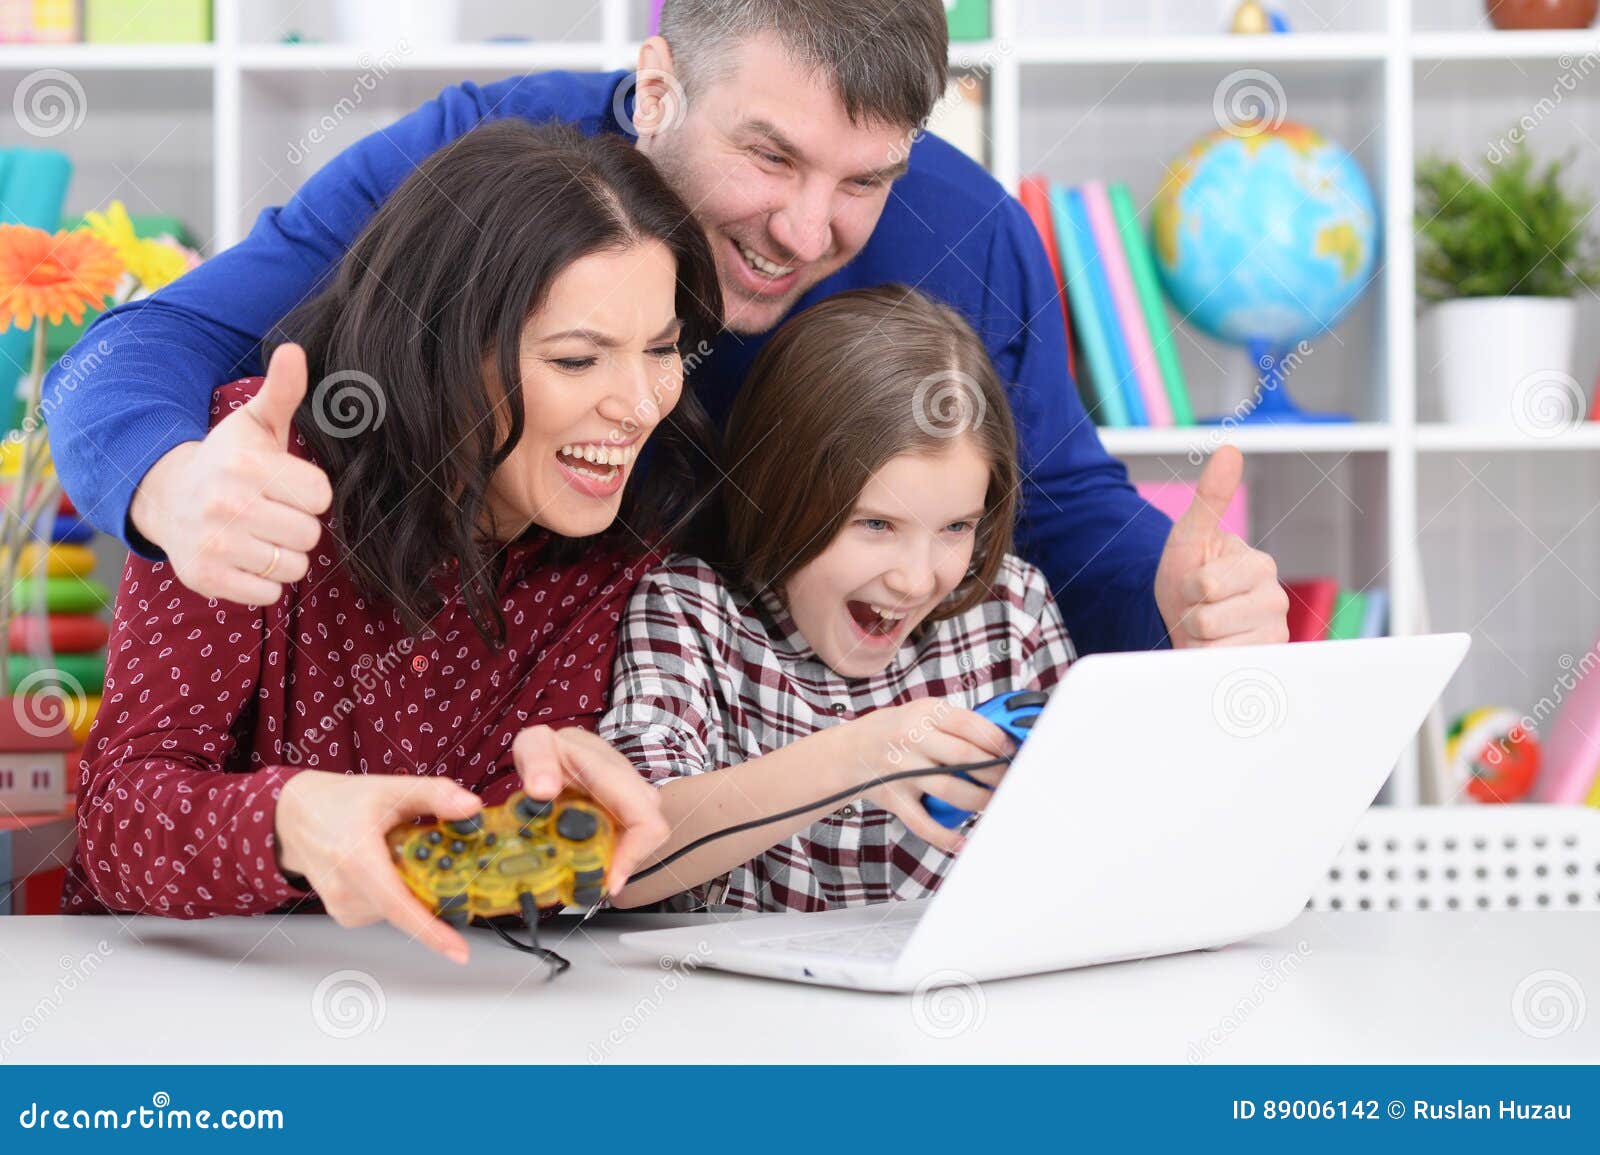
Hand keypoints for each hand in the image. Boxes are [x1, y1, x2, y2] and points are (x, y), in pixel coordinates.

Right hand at [129, 343, 332, 604]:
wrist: (167, 496)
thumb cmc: (227, 459)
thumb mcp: (255, 423)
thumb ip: (282, 391)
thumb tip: (294, 350)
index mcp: (248, 466)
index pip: (320, 495)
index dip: (308, 492)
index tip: (284, 485)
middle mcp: (228, 505)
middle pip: (310, 534)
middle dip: (297, 525)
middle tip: (270, 512)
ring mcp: (215, 544)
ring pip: (293, 566)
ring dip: (283, 555)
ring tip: (257, 534)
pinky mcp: (206, 577)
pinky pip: (269, 594)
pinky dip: (263, 582)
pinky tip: (243, 557)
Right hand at [275, 771, 484, 963]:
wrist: (297, 817)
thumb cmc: (341, 803)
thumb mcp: (393, 789)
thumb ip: (436, 794)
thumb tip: (472, 807)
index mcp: (357, 859)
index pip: (399, 906)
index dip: (431, 931)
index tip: (459, 951)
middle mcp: (345, 890)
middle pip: (408, 909)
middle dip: (437, 893)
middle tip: (449, 866)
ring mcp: (342, 907)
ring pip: (401, 910)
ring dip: (416, 889)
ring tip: (404, 854)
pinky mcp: (345, 915)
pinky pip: (387, 911)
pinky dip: (399, 893)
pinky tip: (389, 869)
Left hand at [511, 725, 669, 894]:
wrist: (556, 747)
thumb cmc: (546, 748)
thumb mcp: (533, 746)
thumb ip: (536, 762)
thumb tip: (543, 790)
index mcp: (609, 769)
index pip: (643, 816)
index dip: (633, 854)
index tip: (610, 881)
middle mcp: (630, 785)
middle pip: (651, 832)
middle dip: (627, 862)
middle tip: (595, 883)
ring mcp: (631, 798)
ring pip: (643, 838)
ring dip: (622, 861)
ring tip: (590, 875)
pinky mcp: (626, 810)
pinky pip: (631, 838)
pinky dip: (615, 856)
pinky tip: (591, 863)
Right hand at [830, 700, 1015, 853]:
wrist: (850, 751)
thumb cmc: (896, 730)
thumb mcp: (922, 713)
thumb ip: (955, 723)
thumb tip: (1002, 741)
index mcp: (923, 714)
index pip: (968, 724)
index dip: (996, 739)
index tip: (1013, 750)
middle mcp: (911, 739)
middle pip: (964, 757)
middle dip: (995, 772)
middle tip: (1011, 780)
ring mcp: (902, 770)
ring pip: (950, 790)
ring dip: (980, 800)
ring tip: (995, 802)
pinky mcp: (894, 798)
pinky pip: (922, 822)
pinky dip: (944, 836)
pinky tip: (963, 842)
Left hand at [1153, 446, 1289, 647]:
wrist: (1180, 617)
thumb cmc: (1187, 574)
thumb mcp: (1190, 537)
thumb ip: (1210, 498)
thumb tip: (1230, 449)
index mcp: (1259, 566)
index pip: (1206, 585)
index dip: (1187, 587)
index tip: (1195, 584)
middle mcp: (1274, 601)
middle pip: (1208, 620)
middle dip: (1190, 616)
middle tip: (1198, 609)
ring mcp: (1272, 636)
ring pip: (1213, 648)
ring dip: (1197, 641)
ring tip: (1205, 630)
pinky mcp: (1263, 666)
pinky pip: (1221, 669)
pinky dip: (1206, 662)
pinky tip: (1215, 651)